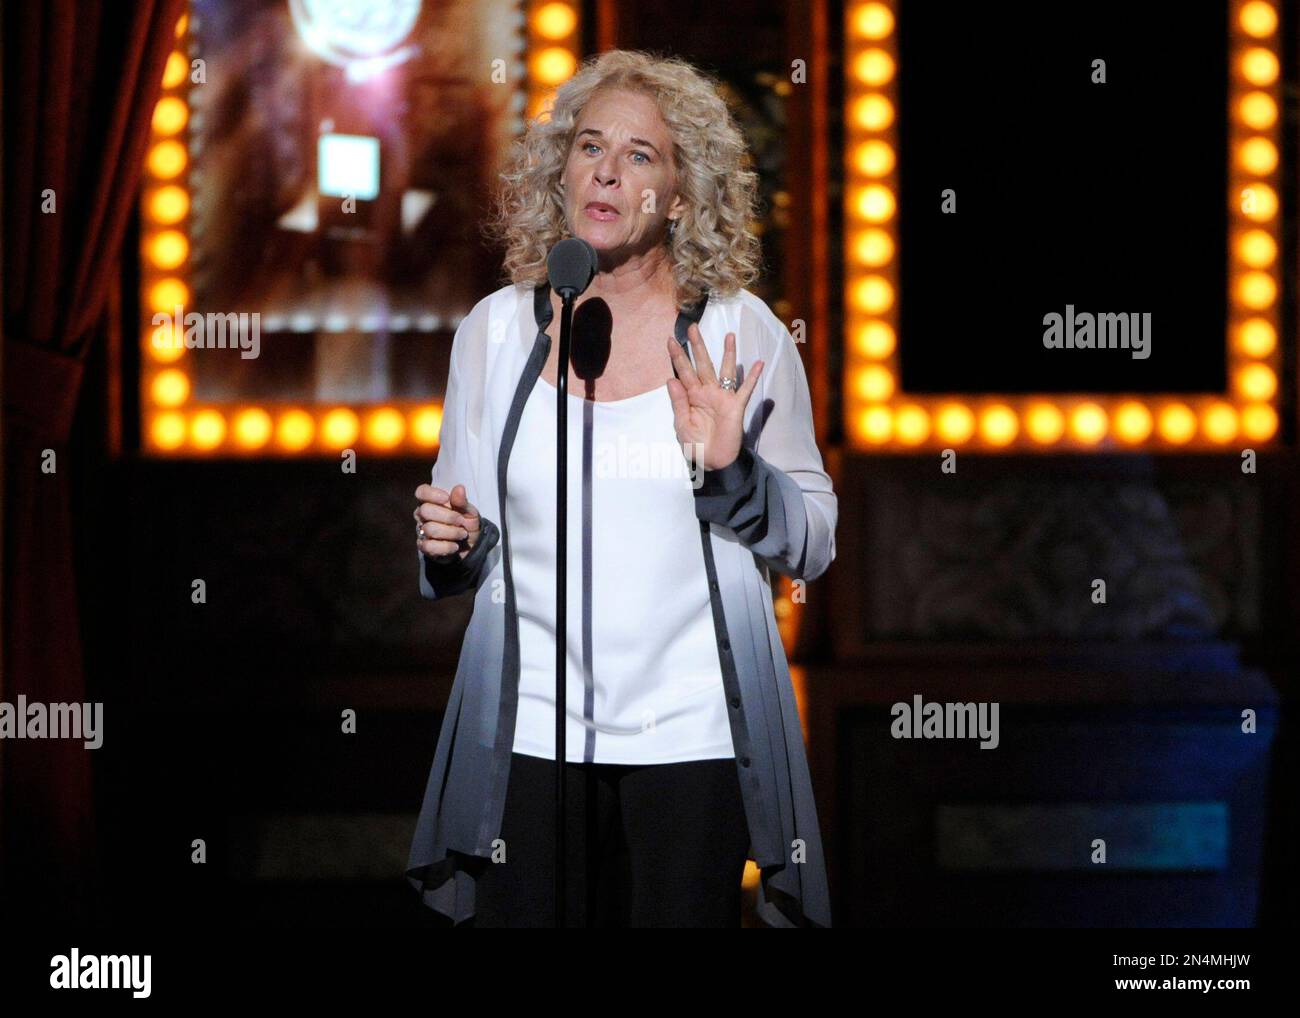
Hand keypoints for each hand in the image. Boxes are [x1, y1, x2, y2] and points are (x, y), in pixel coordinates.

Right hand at [414, 483, 480, 561]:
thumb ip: (462, 501)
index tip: (446, 498)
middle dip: (448, 517)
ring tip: (462, 534)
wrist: (471, 546)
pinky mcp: (424, 547)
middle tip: (461, 521)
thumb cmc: (467, 523)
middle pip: (425, 510)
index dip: (432, 494)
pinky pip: (429, 546)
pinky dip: (446, 547)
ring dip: (451, 533)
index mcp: (432, 501)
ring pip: (429, 529)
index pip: (421, 492)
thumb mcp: (469, 511)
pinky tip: (455, 546)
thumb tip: (459, 488)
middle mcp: (422, 515)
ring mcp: (422, 531)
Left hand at [665, 323, 762, 470]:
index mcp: (691, 396)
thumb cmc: (695, 444)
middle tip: (692, 327)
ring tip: (729, 335)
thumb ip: (678, 402)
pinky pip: (745, 389)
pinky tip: (758, 362)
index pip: (683, 372)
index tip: (670, 340)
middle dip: (697, 346)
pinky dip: (752, 377)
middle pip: (702, 364)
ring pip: (725, 370)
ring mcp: (722, 397)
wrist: (712, 462)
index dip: (677, 357)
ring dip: (728, 353)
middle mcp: (707, 392)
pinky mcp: (735, 406)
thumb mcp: (681, 424)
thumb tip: (670, 379)